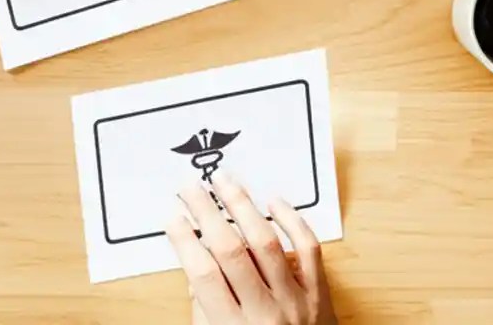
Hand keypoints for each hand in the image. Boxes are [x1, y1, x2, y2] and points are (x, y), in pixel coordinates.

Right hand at [167, 173, 335, 324]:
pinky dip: (293, 221)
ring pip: (266, 243)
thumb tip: (194, 264)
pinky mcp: (319, 294)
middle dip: (206, 213)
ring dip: (243, 206)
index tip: (172, 217)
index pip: (203, 274)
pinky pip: (309, 249)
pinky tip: (274, 200)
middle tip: (190, 188)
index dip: (184, 241)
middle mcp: (264, 313)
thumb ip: (205, 308)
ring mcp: (294, 301)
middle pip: (230, 251)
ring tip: (225, 181)